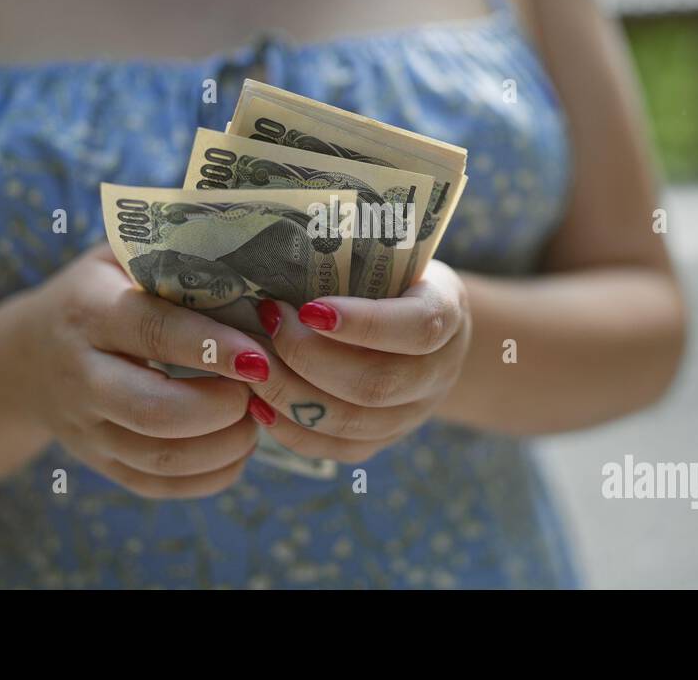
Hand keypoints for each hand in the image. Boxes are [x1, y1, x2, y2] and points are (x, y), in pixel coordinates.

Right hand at [9, 244, 269, 497]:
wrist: (28, 355)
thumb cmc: (105, 291)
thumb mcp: (124, 255)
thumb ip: (178, 248)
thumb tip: (258, 236)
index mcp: (89, 309)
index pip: (153, 331)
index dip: (212, 347)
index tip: (261, 357)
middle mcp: (81, 374)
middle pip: (153, 410)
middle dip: (221, 407)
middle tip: (260, 388)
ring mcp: (87, 428)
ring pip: (160, 459)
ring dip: (225, 445)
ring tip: (257, 415)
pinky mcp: (101, 463)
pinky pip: (160, 486)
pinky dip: (212, 476)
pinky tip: (238, 446)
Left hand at [246, 260, 471, 462]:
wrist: (424, 326)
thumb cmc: (393, 275)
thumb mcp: (392, 253)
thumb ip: (357, 255)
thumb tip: (282, 248)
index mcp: (447, 313)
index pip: (416, 329)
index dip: (363, 324)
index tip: (309, 307)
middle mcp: (437, 372)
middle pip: (376, 384)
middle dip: (309, 357)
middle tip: (268, 321)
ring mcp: (412, 414)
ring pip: (351, 424)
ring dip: (290, 394)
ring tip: (251, 362)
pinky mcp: (381, 441)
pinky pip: (334, 449)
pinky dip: (290, 428)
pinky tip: (257, 402)